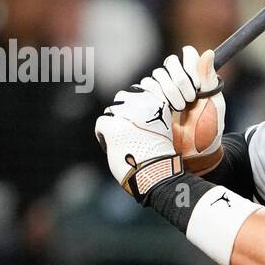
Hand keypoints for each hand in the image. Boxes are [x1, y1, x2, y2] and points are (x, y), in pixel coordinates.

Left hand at [94, 79, 181, 201]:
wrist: (157, 174)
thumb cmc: (160, 157)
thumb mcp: (163, 130)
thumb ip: (150, 116)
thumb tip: (131, 110)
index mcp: (158, 104)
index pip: (140, 90)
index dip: (136, 104)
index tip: (139, 120)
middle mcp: (142, 105)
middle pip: (122, 97)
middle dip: (122, 111)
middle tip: (127, 130)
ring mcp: (127, 116)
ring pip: (111, 110)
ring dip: (113, 123)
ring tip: (120, 140)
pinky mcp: (113, 127)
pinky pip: (101, 123)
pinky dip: (103, 135)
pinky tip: (112, 146)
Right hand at [153, 46, 225, 174]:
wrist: (195, 153)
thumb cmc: (209, 129)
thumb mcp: (213, 104)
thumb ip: (209, 79)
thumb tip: (209, 52)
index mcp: (196, 78)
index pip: (188, 55)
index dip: (190, 65)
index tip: (197, 84)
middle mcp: (178, 81)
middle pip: (170, 62)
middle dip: (181, 80)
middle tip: (190, 99)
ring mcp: (163, 90)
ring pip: (158, 74)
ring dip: (170, 90)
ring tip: (179, 108)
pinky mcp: (151, 101)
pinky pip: (146, 86)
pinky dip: (156, 94)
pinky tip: (165, 108)